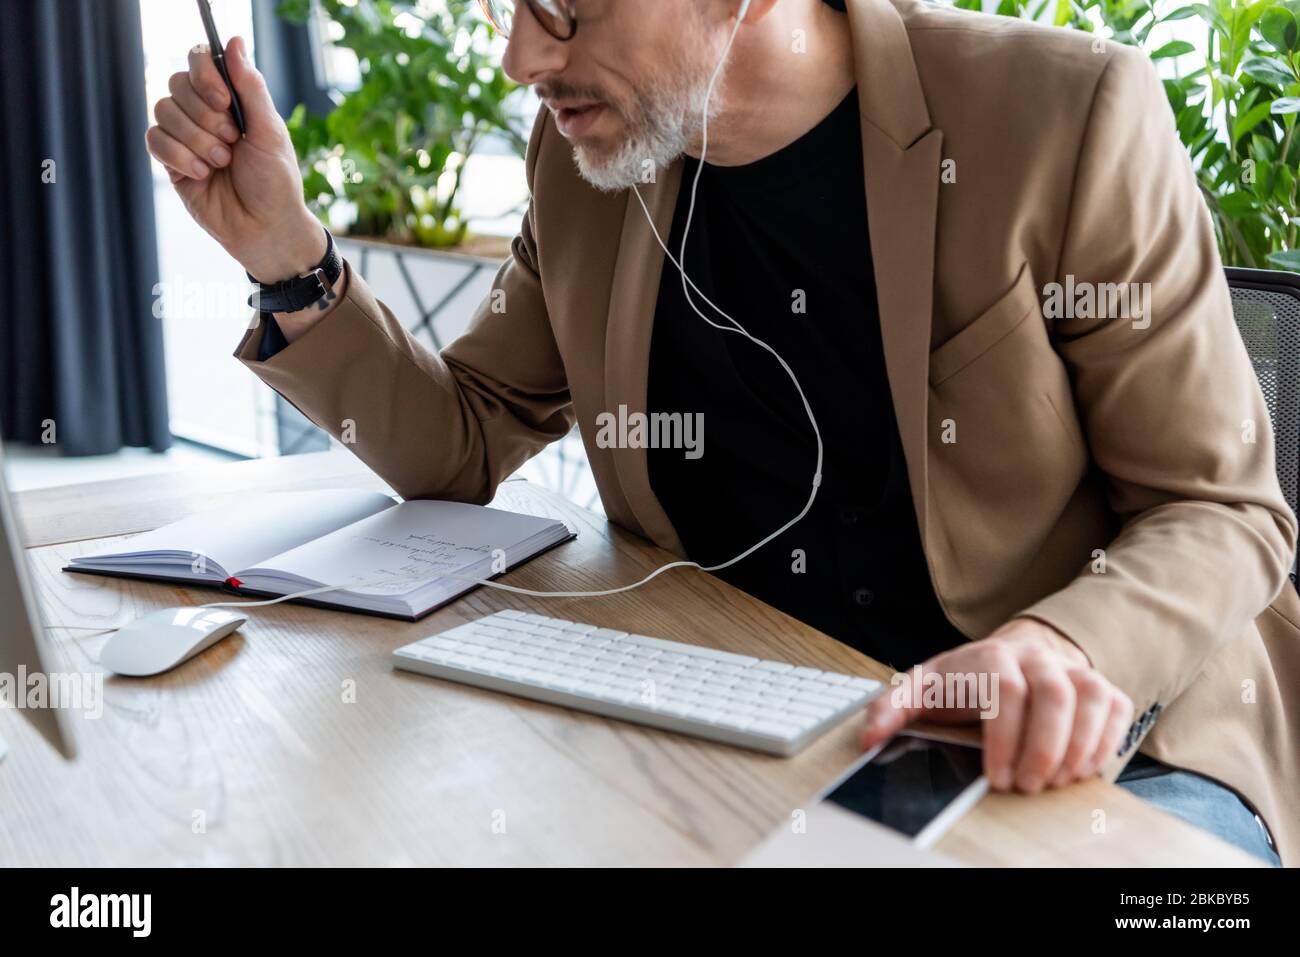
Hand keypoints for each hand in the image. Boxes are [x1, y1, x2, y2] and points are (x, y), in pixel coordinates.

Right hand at [145, 36, 323, 281]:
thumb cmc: (276, 182)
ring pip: (163, 111)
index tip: (223, 100)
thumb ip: (251, 87)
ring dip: (195, 139)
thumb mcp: (270, 132)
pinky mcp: (170, 161)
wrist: (265, 228)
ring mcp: (185, 136)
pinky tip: (201, 174)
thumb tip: (235, 40)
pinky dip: (178, 156)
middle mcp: (204, 113)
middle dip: (205, 116)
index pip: (199, 61)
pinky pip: (154, 140)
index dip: (204, 74)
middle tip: (232, 142)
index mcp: (231, 101)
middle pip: (176, 84)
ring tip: (221, 163)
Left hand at [861, 618, 1133, 792]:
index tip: (996, 776)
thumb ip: (892, 708)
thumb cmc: (963, 680)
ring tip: (1056, 781)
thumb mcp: (922, 688)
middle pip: (1053, 693)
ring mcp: (1070, 669)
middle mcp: (1035, 657)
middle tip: (1027, 786)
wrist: (1009, 656)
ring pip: (1090, 697)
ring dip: (1078, 745)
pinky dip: (1107, 738)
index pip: (1004, 688)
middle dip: (1043, 746)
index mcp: (990, 656)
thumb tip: (870, 737)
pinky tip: (1085, 768)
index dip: (1004, 736)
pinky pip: (1115, 705)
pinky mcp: (1098, 685)